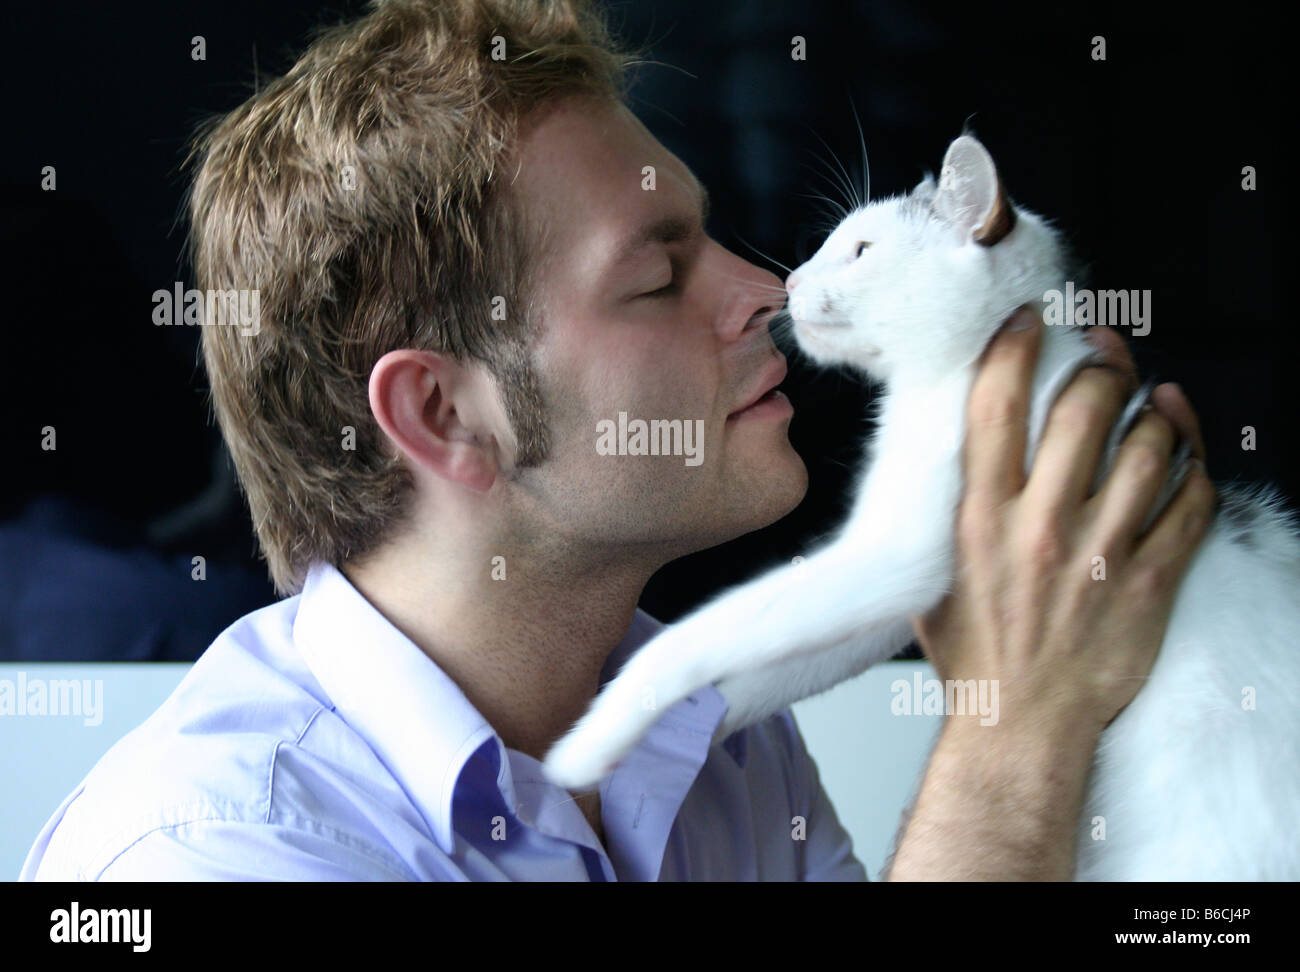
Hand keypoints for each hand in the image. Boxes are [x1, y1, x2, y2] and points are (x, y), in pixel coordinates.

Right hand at [910, 306, 1215, 736]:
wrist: (1022, 723)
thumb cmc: (975, 652)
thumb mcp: (931, 573)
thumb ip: (944, 510)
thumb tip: (957, 450)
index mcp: (979, 518)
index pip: (997, 406)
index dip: (1016, 346)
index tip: (1031, 321)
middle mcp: (1041, 527)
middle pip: (1086, 409)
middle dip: (1102, 364)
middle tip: (1104, 354)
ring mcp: (1102, 554)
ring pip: (1149, 447)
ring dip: (1157, 409)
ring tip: (1152, 397)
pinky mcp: (1151, 582)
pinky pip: (1192, 504)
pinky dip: (1196, 466)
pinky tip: (1186, 450)